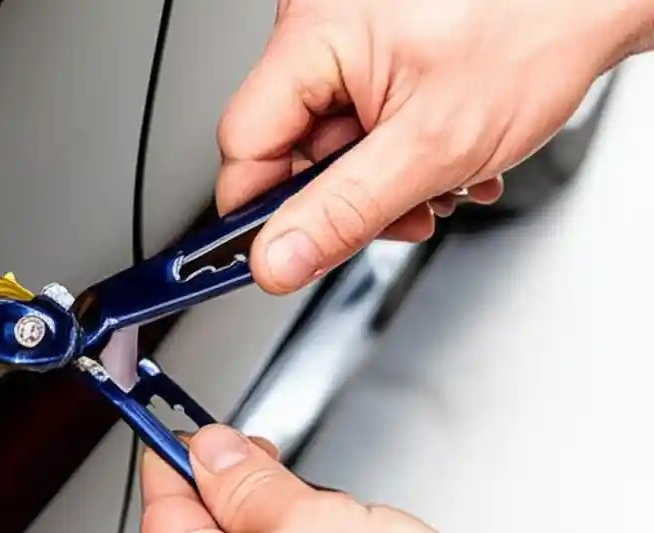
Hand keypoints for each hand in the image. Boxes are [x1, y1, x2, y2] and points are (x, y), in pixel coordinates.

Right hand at [218, 0, 653, 293]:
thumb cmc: (536, 32)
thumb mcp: (430, 148)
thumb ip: (342, 213)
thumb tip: (277, 261)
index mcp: (313, 32)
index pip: (244, 142)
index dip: (262, 209)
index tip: (282, 254)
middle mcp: (320, 21)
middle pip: (292, 143)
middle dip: (348, 194)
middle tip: (402, 212)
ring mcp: (349, 28)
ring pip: (332, 136)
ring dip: (383, 177)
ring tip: (442, 176)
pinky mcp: (377, 38)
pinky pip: (361, 112)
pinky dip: (400, 145)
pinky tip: (444, 151)